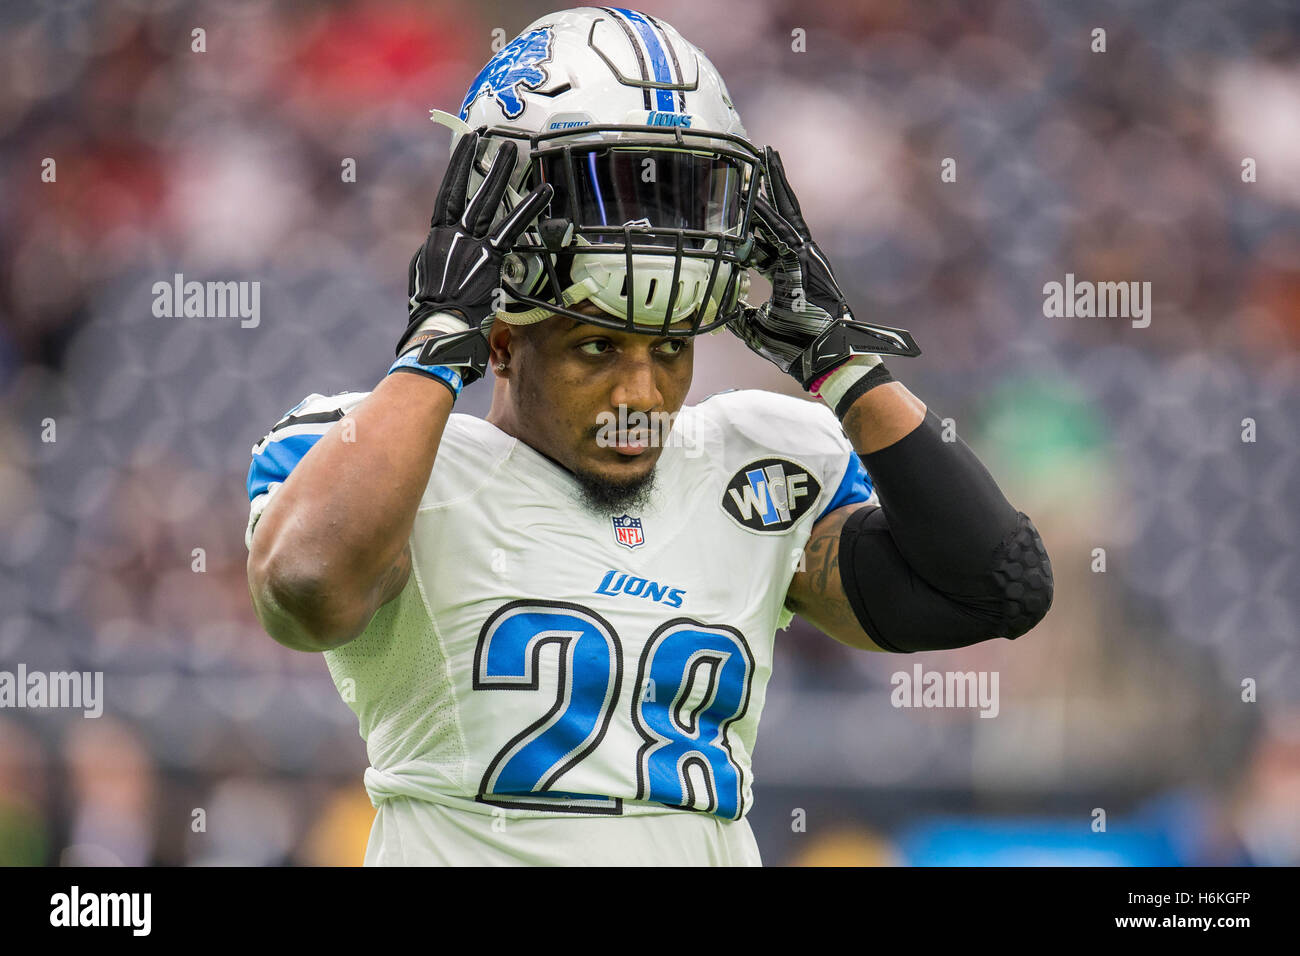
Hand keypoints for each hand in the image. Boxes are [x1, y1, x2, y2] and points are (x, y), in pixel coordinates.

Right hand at [397, 133, 551, 383]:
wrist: (438, 333)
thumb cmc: (432, 314)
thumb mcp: (426, 277)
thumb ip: (438, 255)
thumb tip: (444, 244)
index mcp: (436, 239)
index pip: (447, 196)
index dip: (457, 169)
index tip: (467, 145)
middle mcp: (451, 237)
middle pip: (468, 193)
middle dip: (481, 165)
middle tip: (494, 141)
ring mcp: (470, 247)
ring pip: (488, 204)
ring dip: (502, 177)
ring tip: (515, 153)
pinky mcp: (489, 259)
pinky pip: (513, 228)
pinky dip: (529, 209)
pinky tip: (545, 193)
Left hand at [731, 147, 919, 389]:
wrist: (825, 360)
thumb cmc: (798, 348)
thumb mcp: (757, 329)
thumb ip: (740, 314)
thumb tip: (720, 310)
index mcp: (787, 272)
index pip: (766, 237)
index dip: (753, 217)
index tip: (741, 198)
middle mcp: (798, 259)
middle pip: (781, 214)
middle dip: (771, 185)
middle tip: (761, 155)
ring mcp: (805, 259)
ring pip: (786, 214)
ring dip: (774, 185)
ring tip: (765, 156)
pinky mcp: (807, 265)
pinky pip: (784, 232)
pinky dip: (769, 213)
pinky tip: (758, 192)